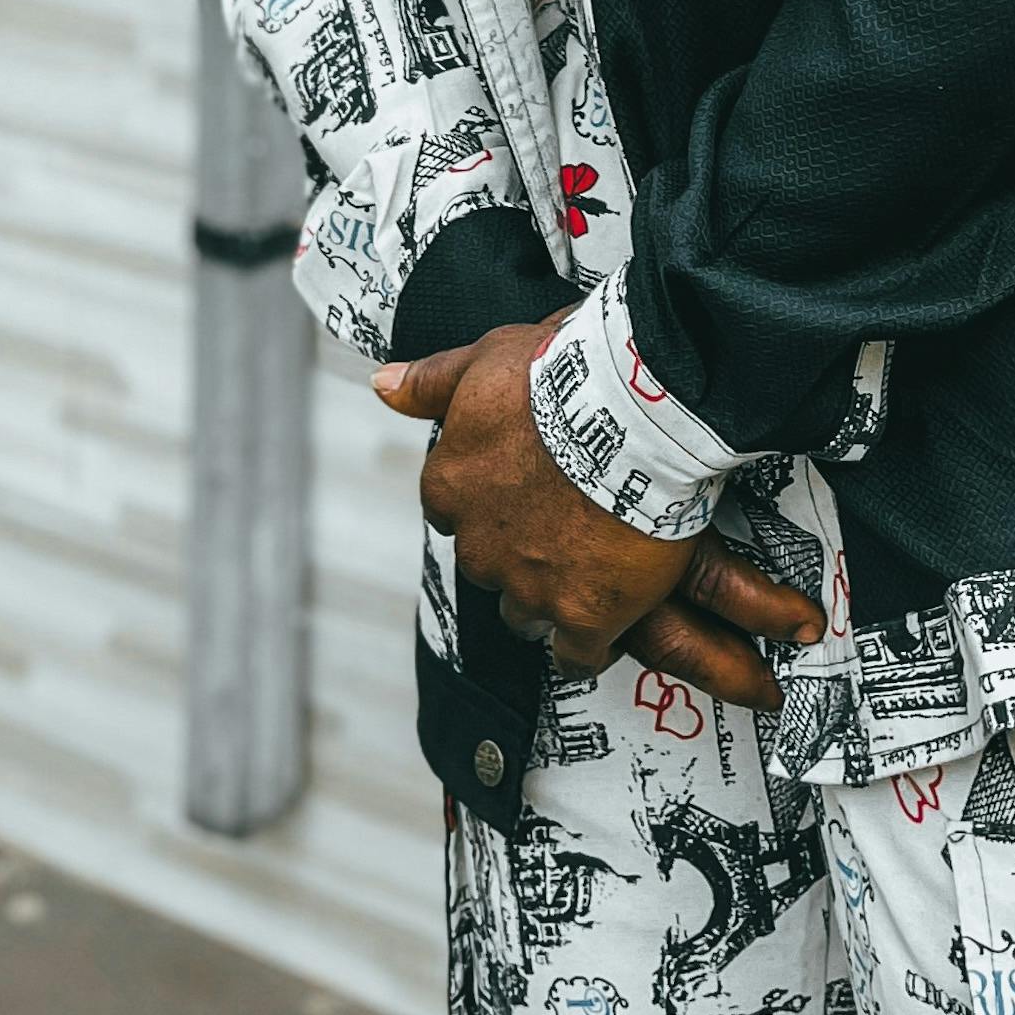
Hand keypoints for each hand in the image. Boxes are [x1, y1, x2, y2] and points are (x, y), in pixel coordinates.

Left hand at [374, 320, 823, 709]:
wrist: (631, 412)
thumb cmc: (561, 375)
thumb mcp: (486, 359)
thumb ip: (431, 381)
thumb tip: (382, 385)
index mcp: (449, 488)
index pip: (451, 512)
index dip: (489, 502)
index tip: (522, 488)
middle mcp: (478, 546)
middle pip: (488, 565)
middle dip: (519, 549)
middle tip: (567, 520)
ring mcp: (530, 586)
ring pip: (526, 612)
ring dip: (551, 594)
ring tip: (595, 566)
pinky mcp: (583, 615)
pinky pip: (576, 655)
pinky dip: (589, 643)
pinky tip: (610, 622)